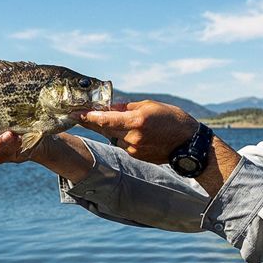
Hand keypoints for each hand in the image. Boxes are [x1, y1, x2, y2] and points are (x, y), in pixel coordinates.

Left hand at [75, 101, 199, 164]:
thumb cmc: (171, 119)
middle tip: (80, 115)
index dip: (88, 117)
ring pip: (115, 137)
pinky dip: (125, 137)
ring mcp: (134, 149)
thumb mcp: (149, 106)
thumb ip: (126, 107)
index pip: (106, 120)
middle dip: (94, 122)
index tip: (75, 114)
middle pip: (105, 129)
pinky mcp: (137, 156)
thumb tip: (109, 107)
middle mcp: (132, 137)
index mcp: (136, 121)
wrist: (187, 143)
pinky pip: (124, 144)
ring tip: (130, 123)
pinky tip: (139, 133)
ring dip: (114, 129)